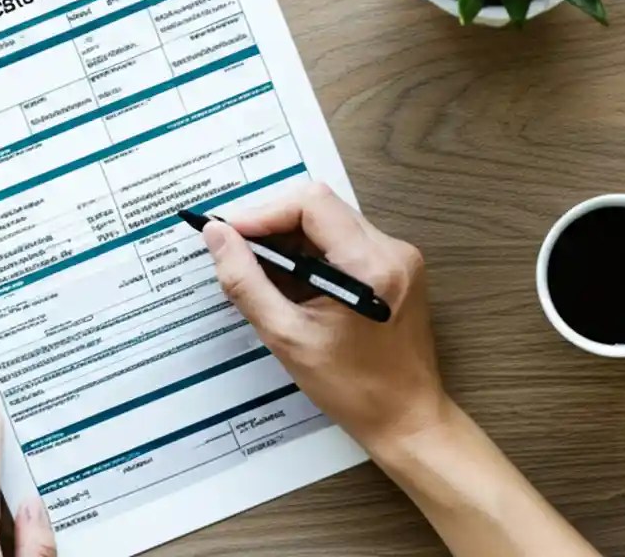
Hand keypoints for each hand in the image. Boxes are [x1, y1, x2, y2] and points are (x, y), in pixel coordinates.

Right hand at [202, 182, 447, 450]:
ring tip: (258, 268)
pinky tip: (290, 281)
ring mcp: (399, 258)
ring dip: (290, 237)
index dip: (262, 213)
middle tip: (235, 250)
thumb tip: (216, 237)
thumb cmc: (352, 389)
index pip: (311, 204)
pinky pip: (345, 242)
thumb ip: (246, 282)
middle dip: (272, 223)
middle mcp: (392, 250)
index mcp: (370, 265)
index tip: (227, 234)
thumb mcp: (287, 337)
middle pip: (321, 207)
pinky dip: (311, 252)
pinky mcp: (397, 269)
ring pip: (331, 222)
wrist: (408, 419)